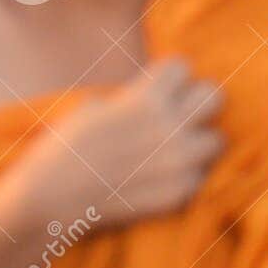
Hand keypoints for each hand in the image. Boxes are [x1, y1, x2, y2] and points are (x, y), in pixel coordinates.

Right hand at [22, 60, 223, 227]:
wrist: (51, 201)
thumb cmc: (65, 149)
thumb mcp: (93, 108)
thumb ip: (130, 98)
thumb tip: (151, 94)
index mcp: (145, 100)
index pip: (183, 66)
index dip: (170, 78)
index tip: (160, 90)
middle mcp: (169, 128)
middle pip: (214, 97)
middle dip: (198, 104)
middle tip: (181, 117)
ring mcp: (178, 163)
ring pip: (217, 140)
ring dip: (199, 144)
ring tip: (176, 150)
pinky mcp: (179, 193)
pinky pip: (201, 177)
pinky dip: (187, 178)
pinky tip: (163, 180)